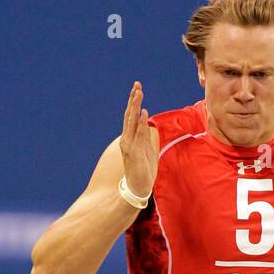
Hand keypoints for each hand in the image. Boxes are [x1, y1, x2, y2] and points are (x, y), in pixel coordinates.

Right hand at [119, 81, 157, 199]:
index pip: (131, 116)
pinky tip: (143, 112)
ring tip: (138, 93)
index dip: (134, 102)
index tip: (137, 88)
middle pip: (129, 115)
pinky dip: (140, 123)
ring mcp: (129, 146)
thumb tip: (145, 121)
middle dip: (133, 99)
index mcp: (130, 138)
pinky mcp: (134, 153)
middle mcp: (127, 139)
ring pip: (131, 122)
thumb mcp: (146, 149)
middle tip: (137, 85)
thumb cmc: (142, 170)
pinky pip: (138, 135)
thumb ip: (144, 135)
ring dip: (135, 107)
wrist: (137, 189)